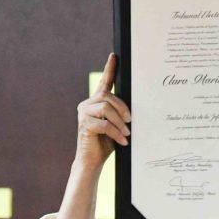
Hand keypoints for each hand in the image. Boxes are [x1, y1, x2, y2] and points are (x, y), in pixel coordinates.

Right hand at [75, 53, 131, 171]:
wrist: (92, 161)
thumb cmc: (106, 144)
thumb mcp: (117, 125)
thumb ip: (120, 114)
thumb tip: (135, 109)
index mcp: (96, 103)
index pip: (104, 82)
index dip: (109, 68)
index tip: (114, 56)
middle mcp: (87, 105)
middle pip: (107, 96)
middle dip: (122, 108)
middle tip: (131, 122)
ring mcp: (83, 114)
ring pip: (106, 108)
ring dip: (120, 122)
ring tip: (126, 133)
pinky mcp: (84, 125)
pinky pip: (105, 124)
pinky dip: (116, 133)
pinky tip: (122, 141)